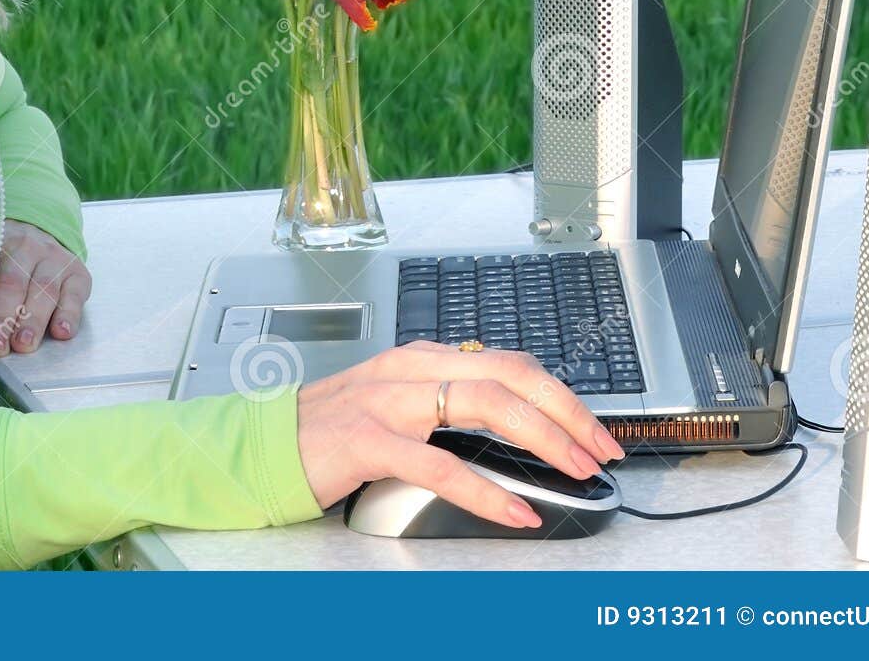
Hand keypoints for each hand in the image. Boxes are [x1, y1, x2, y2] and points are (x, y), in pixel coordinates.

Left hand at [0, 220, 91, 357]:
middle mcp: (26, 249)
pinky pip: (75, 294)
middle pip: (13, 284)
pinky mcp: (78, 274)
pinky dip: (68, 315)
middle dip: (4, 318)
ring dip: (33, 320)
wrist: (43, 237)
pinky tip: (61, 332)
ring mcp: (55, 260)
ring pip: (44, 289)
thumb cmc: (8, 263)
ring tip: (24, 343)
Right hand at [295, 340, 626, 524]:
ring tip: (574, 471)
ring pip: (482, 402)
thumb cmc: (332, 427)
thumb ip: (446, 401)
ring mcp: (387, 401)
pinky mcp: (366, 440)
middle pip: (508, 374)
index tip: (595, 430)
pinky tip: (513, 510)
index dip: (561, 394)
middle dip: (566, 411)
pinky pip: (437, 463)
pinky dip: (484, 489)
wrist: (267, 443)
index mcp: (422, 359)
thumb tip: (513, 420)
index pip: (509, 362)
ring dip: (541, 437)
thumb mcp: (395, 401)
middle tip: (601, 450)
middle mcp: (409, 370)